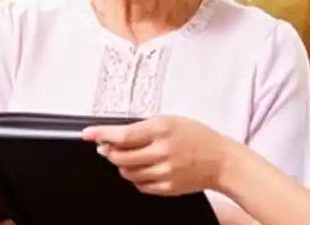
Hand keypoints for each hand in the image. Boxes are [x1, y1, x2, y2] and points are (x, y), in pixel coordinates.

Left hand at [82, 115, 232, 196]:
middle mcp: (162, 151)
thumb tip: (117, 135)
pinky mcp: (167, 188)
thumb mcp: (171, 121)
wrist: (221, 161)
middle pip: (120, 157)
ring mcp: (164, 172)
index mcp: (161, 129)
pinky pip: (140, 185)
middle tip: (107, 147)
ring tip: (129, 157)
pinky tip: (144, 168)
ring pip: (127, 172)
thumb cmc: (198, 137)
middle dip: (108, 152)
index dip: (101, 135)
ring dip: (121, 165)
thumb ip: (144, 127)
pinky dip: (136, 177)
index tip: (87, 134)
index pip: (123, 135)